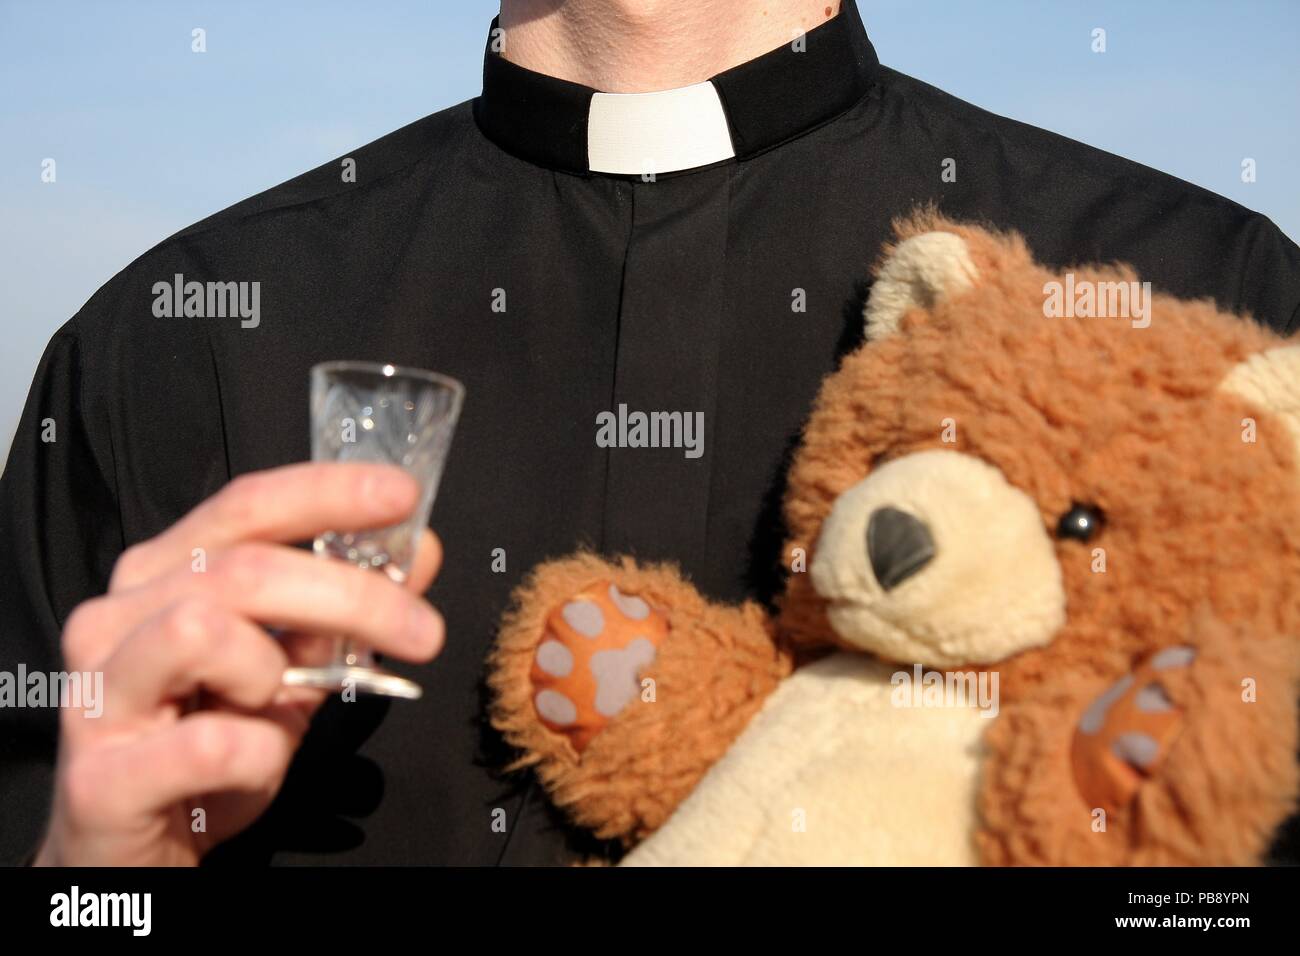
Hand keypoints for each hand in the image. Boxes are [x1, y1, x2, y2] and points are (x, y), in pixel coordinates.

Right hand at [33, 462, 444, 865]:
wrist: (141, 848)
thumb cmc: (211, 747)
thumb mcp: (290, 670)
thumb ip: (343, 610)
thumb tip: (417, 552)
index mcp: (162, 576)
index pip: (245, 506)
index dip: (325, 493)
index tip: (401, 495)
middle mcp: (117, 619)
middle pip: (245, 570)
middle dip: (353, 595)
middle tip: (423, 631)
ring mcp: (99, 693)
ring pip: (202, 630)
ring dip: (272, 671)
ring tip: (274, 705)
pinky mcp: (102, 777)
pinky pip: (208, 743)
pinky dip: (258, 755)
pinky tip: (252, 765)